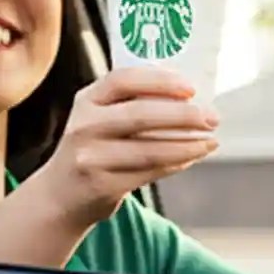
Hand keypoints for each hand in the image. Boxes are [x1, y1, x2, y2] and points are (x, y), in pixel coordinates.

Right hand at [31, 66, 219, 228]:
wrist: (60, 194)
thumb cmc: (94, 146)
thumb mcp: (100, 116)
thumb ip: (133, 103)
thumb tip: (191, 97)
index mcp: (87, 100)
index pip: (123, 79)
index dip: (160, 81)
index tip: (191, 88)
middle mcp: (85, 126)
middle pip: (140, 115)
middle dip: (183, 115)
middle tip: (212, 117)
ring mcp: (91, 157)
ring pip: (150, 149)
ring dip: (188, 145)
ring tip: (210, 141)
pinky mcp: (103, 185)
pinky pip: (149, 172)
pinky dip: (176, 163)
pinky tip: (192, 156)